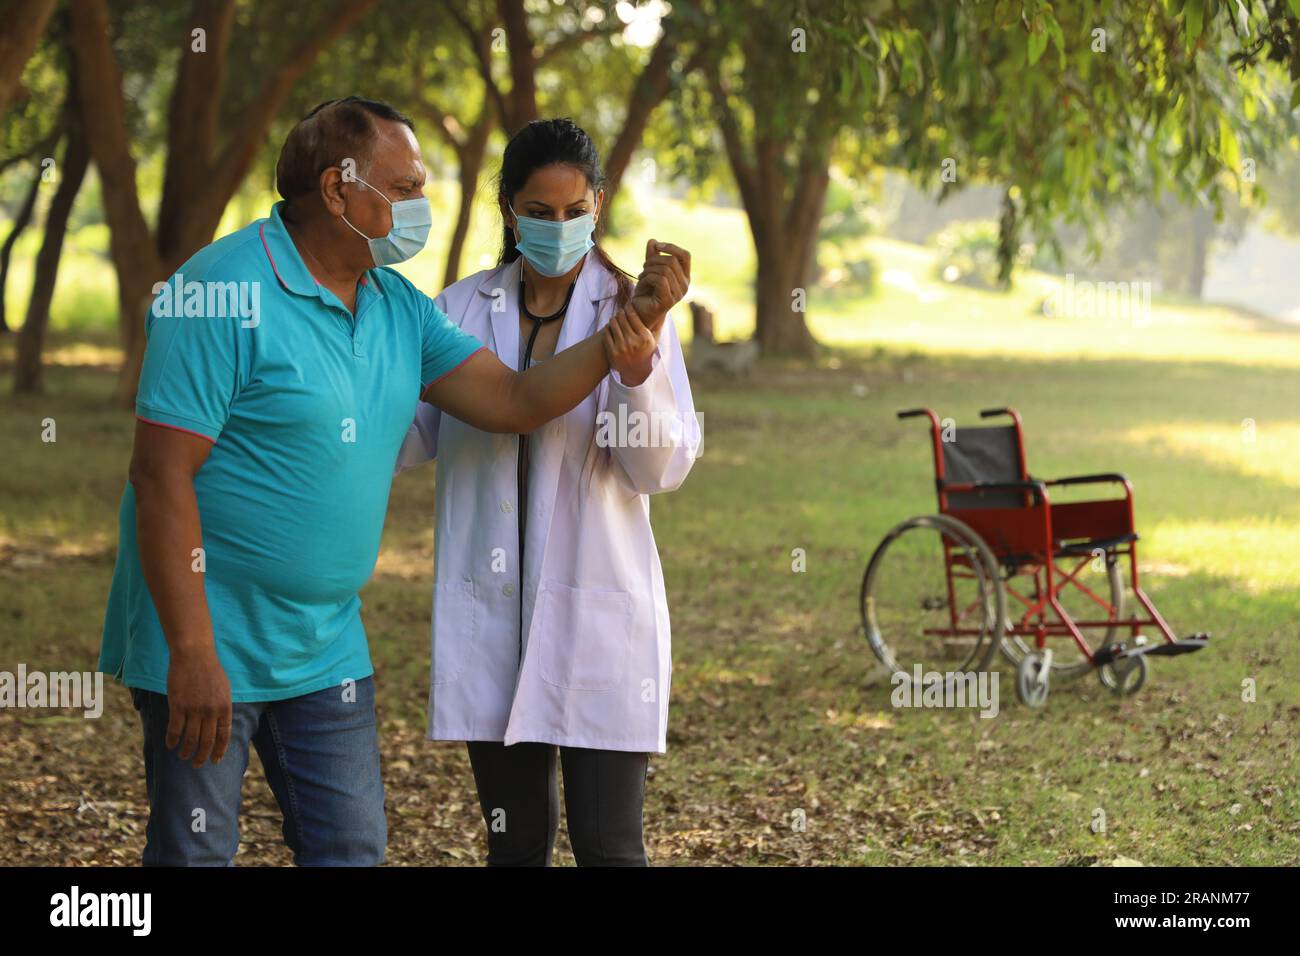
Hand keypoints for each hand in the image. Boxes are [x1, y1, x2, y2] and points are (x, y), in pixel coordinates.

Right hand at [165, 646, 231, 766]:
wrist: (194, 655)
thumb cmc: (210, 670)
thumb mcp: (224, 689)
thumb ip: (222, 707)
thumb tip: (221, 725)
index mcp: (225, 706)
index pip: (224, 735)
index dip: (219, 750)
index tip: (215, 760)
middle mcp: (211, 711)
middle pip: (207, 740)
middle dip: (202, 756)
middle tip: (198, 765)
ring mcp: (194, 709)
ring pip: (191, 738)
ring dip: (187, 751)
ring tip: (183, 757)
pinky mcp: (178, 706)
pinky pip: (175, 729)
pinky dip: (172, 740)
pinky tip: (170, 745)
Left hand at [603, 301, 658, 385]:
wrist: (635, 372)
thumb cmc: (645, 352)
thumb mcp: (653, 339)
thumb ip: (657, 325)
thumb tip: (662, 311)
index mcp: (644, 337)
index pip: (632, 315)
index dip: (629, 308)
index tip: (628, 306)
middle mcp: (633, 342)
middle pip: (621, 317)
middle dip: (620, 313)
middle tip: (621, 312)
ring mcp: (622, 347)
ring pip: (613, 323)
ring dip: (614, 319)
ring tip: (616, 319)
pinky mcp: (612, 352)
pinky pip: (606, 333)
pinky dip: (608, 328)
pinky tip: (611, 328)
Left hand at [628, 239, 690, 330]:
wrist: (638, 312)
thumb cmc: (646, 291)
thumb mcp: (649, 270)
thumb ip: (652, 256)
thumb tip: (653, 241)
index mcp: (684, 276)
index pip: (685, 255)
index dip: (672, 247)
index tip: (657, 246)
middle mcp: (685, 285)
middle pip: (672, 261)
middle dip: (653, 260)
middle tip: (643, 268)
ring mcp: (678, 294)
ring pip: (664, 270)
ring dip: (648, 270)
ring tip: (641, 277)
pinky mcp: (668, 300)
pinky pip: (660, 280)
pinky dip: (647, 278)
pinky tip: (641, 283)